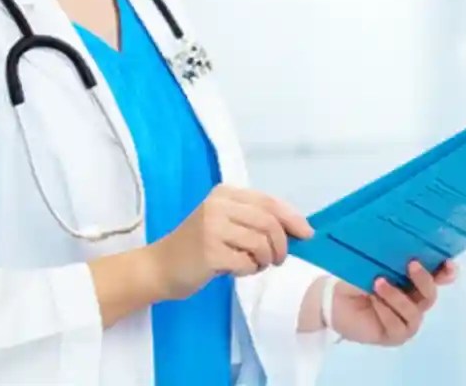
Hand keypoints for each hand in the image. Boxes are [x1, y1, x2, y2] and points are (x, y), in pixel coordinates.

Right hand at [146, 184, 313, 300]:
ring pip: (261, 243)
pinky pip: (246, 262)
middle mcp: (218, 206)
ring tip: (253, 264)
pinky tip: (236, 270)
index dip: (292, 218)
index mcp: (225, 194)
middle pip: (269, 223)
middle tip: (278, 260)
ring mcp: (212, 228)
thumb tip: (298, 229)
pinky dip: (249, 270)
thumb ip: (255, 220)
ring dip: (264, 259)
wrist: (158, 268)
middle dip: (281, 245)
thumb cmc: (197, 248)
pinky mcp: (210, 252)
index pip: (269, 202)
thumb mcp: (225, 223)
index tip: (306, 233)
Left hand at [330, 259, 458, 345]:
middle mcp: (416, 301)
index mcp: (416, 281)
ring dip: (397, 297)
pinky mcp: (395, 336)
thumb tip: (408, 247)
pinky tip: (373, 302)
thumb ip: (394, 258)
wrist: (335, 299)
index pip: (440, 277)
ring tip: (378, 283)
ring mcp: (407, 320)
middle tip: (411, 263)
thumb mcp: (376, 263)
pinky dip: (386, 312)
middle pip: (430, 295)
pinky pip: (398, 327)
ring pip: (414, 312)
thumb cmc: (357, 277)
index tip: (448, 264)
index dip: (447, 272)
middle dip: (423, 279)